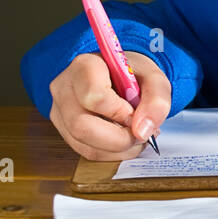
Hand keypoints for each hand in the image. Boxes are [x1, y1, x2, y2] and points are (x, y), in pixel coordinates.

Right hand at [47, 51, 171, 159]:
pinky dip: (111, 152)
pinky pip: (86, 151)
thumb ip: (157, 101)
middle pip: (81, 126)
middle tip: (140, 134)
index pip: (94, 96)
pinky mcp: (65, 129)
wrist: (121, 77)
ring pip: (83, 143)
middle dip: (118, 139)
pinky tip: (123, 140)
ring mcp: (60, 110)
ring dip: (117, 149)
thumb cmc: (133, 74)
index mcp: (85, 66)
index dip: (119, 112)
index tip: (136, 114)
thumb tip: (143, 131)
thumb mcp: (154, 79)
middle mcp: (65, 87)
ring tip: (135, 136)